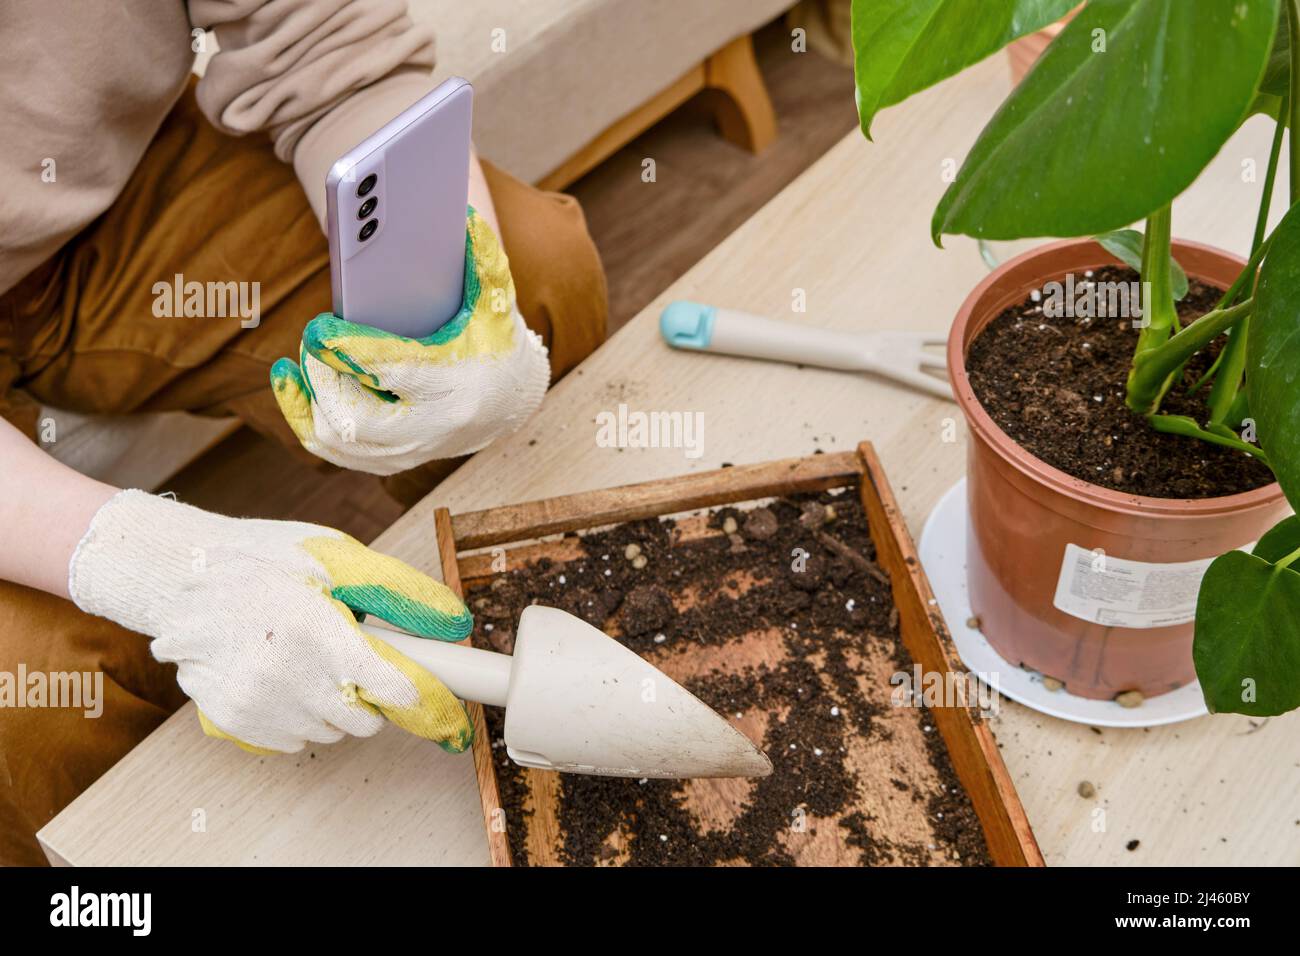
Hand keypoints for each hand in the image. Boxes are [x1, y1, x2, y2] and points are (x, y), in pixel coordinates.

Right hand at [68, 490, 473, 753]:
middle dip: (371, 696)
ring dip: (334, 707)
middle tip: (354, 662)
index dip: (412, 688)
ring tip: (311, 663)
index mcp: (316, 630)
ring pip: (330, 733)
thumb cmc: (265, 560)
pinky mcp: (235, 720)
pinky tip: (284, 678)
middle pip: (363, 721)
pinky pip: (295, 740)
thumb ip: (397, 592)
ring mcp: (257, 704)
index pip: (390, 689)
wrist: (181, 578)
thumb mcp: (335, 558)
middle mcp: (285, 675)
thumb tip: (454, 622)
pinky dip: (300, 716)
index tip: (423, 684)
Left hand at [270, 208, 548, 474]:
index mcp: (452, 387)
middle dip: (324, 377)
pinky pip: (330, 448)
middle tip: (315, 339)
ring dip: (310, 397)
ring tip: (296, 361)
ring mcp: (404, 452)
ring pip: (336, 437)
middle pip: (353, 415)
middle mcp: (427, 429)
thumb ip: (482, 261)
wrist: (507, 402)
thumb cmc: (492, 343)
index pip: (390, 372)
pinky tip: (289, 380)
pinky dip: (304, 415)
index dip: (346, 350)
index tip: (322, 327)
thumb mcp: (494, 302)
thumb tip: (466, 217)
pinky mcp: (385, 460)